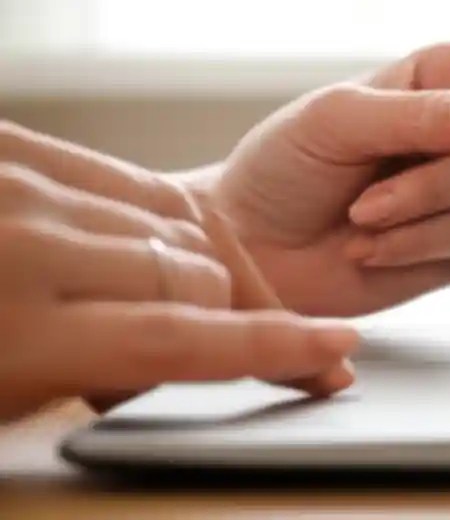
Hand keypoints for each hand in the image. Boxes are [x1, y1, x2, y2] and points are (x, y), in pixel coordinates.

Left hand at [0, 122, 359, 423]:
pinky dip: (169, 216)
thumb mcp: (8, 390)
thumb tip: (166, 370)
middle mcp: (22, 241)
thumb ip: (95, 377)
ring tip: (209, 304)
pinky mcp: (13, 147)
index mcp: (16, 327)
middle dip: (230, 315)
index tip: (331, 357)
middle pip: (193, 274)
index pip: (178, 340)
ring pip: (177, 220)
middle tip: (234, 354)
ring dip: (206, 265)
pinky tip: (181, 242)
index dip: (269, 348)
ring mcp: (21, 183)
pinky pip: (130, 179)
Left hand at [200, 40, 449, 316]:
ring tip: (361, 220)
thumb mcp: (337, 121)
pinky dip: (414, 246)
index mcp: (433, 84)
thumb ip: (418, 112)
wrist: (248, 249)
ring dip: (418, 213)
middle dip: (435, 178)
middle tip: (368, 195)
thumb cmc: (282, 169)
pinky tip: (368, 249)